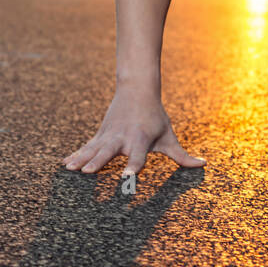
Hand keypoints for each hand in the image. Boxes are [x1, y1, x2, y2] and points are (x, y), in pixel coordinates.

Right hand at [63, 87, 205, 174]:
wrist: (136, 89)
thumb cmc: (155, 117)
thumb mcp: (168, 135)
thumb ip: (182, 155)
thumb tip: (203, 165)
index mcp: (140, 140)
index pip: (138, 156)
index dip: (133, 167)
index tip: (128, 177)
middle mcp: (122, 138)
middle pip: (109, 152)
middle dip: (98, 163)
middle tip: (87, 173)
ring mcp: (108, 136)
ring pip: (93, 149)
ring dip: (81, 159)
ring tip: (69, 170)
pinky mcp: (100, 135)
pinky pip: (86, 147)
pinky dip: (76, 155)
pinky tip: (64, 164)